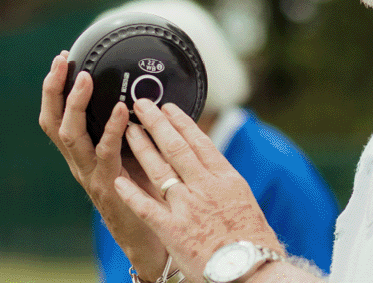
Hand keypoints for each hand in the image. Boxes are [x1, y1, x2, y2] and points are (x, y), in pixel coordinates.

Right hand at [38, 51, 169, 278]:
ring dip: (75, 105)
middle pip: (53, 122)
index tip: (61, 59)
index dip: (53, 89)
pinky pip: (105, 155)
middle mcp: (78, 163)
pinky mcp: (110, 186)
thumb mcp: (128, 156)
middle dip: (54, 89)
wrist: (147, 240)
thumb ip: (128, 130)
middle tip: (63, 62)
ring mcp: (91, 175)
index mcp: (80, 154)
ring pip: (71, 136)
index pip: (55, 117)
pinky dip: (111, 130)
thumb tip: (145, 92)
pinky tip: (121, 112)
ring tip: (85, 79)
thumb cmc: (141, 194)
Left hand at [115, 98, 283, 279]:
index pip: (200, 142)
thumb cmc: (255, 245)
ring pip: (159, 169)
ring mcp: (187, 207)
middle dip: (156, 123)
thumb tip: (216, 172)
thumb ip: (226, 187)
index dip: (181, 122)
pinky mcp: (173, 229)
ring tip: (128, 130)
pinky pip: (146, 206)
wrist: (254, 272)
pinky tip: (117, 180)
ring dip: (141, 147)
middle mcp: (205, 187)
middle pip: (176, 148)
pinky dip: (130, 192)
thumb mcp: (245, 205)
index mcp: (227, 180)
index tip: (168, 108)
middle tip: (141, 106)